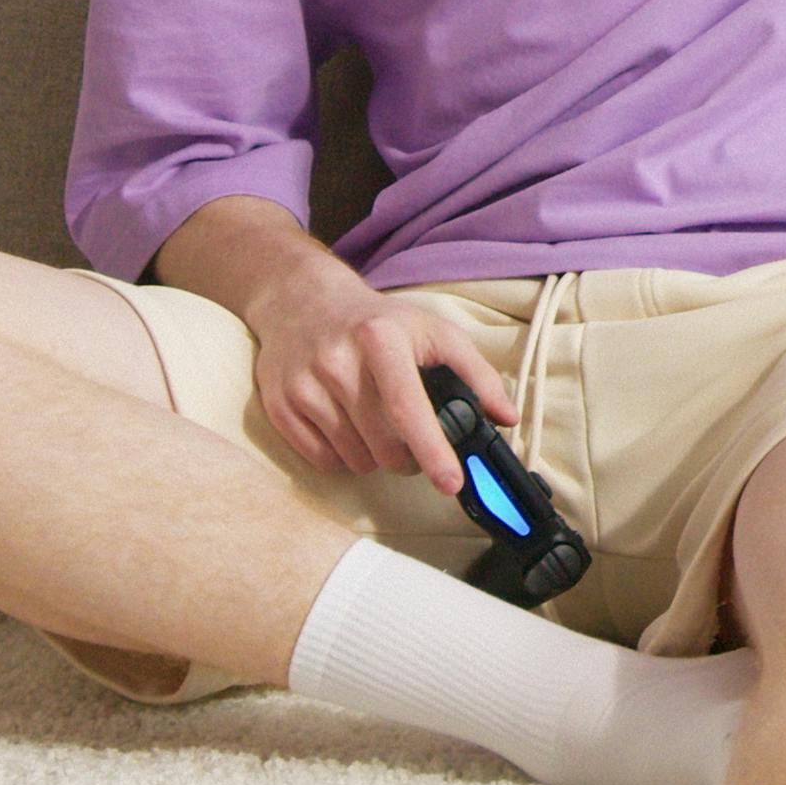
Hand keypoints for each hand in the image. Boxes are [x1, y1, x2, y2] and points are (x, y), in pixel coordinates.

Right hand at [244, 267, 505, 494]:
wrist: (302, 301)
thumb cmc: (376, 322)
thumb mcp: (432, 331)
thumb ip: (476, 373)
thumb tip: (506, 417)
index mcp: (380, 339)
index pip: (408, 407)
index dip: (432, 450)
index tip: (450, 483)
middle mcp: (337, 361)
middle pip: (383, 445)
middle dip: (407, 457)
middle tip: (412, 441)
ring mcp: (303, 385)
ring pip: (355, 460)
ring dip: (374, 457)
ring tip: (375, 425)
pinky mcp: (280, 405)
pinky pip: (322, 461)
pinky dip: (342, 457)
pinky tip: (346, 428)